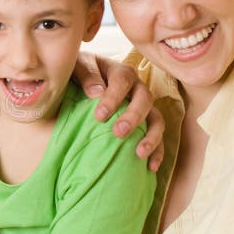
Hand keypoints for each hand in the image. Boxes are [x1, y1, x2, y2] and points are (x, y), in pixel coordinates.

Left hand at [73, 52, 163, 171]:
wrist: (81, 79)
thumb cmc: (77, 71)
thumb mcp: (77, 66)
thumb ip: (86, 74)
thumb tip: (96, 93)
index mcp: (120, 72)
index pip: (123, 80)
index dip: (113, 97)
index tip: (99, 116)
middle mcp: (136, 87)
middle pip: (145, 99)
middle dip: (133, 117)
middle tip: (118, 133)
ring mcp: (143, 105)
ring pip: (156, 118)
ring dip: (151, 136)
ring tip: (139, 153)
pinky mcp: (144, 121)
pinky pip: (156, 135)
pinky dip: (157, 150)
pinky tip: (150, 167)